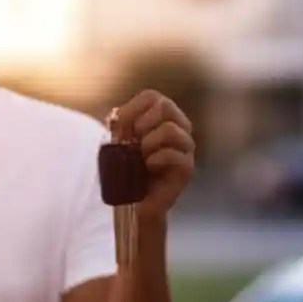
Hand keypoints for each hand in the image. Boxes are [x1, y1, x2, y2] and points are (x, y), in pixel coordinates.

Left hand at [114, 90, 195, 220]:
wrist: (133, 204)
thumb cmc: (124, 171)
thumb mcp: (115, 143)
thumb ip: (118, 126)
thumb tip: (117, 116)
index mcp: (160, 118)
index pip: (152, 97)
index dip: (132, 109)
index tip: (120, 127)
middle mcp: (178, 128)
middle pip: (166, 106)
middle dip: (144, 123)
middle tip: (134, 142)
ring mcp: (185, 148)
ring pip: (171, 130)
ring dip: (149, 143)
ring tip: (140, 157)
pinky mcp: (187, 168)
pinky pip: (175, 154)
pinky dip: (156, 160)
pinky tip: (148, 168)